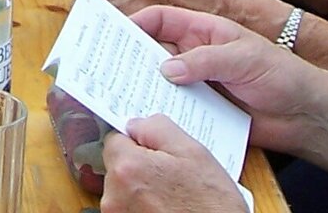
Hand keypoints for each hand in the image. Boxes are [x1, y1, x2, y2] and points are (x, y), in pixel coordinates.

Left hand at [100, 116, 245, 212]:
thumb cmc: (212, 206)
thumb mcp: (193, 153)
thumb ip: (157, 128)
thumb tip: (136, 125)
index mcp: (127, 168)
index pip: (116, 140)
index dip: (139, 144)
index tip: (157, 154)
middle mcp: (115, 197)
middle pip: (119, 168)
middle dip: (142, 169)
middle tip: (173, 179)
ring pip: (124, 192)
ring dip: (143, 192)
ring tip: (174, 200)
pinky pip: (130, 210)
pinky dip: (144, 209)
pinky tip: (169, 211)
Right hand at [131, 6, 321, 153]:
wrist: (304, 114)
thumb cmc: (281, 74)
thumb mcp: (244, 57)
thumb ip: (205, 60)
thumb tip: (165, 69)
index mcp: (204, 31)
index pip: (162, 19)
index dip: (137, 23)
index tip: (115, 34)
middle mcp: (195, 56)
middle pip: (153, 50)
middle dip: (129, 55)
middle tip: (105, 65)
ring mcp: (197, 84)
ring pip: (160, 82)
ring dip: (142, 87)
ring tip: (119, 94)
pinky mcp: (202, 111)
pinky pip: (174, 110)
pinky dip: (160, 113)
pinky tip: (148, 119)